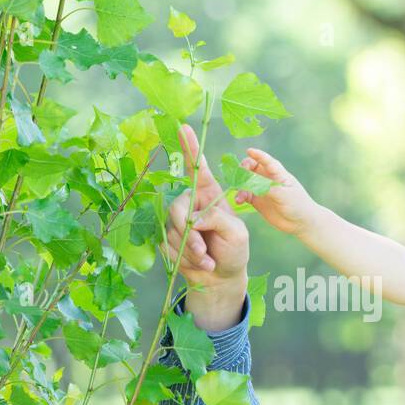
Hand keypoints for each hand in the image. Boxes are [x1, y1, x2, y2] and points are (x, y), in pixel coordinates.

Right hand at [164, 124, 249, 289]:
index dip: (191, 148)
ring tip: (208, 260)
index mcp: (210, 195)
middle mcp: (192, 204)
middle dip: (189, 233)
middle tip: (203, 250)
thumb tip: (193, 219)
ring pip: (173, 231)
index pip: (199, 168)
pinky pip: (168, 247)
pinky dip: (184, 260)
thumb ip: (217, 220)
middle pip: (177, 207)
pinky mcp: (169, 239)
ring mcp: (179, 222)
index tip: (184, 127)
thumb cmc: (234, 250)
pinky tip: (199, 264)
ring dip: (190, 251)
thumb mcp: (236, 233)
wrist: (222, 277)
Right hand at [235, 147, 318, 236]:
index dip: (258, 155)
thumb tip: (252, 184)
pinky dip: (240, 196)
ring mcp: (262, 190)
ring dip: (240, 186)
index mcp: (278, 174)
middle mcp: (268, 179)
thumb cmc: (298, 204)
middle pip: (252, 167)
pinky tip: (238, 201)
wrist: (301, 222)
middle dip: (243, 169)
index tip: (249, 150)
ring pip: (246, 182)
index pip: (267, 161)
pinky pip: (245, 194)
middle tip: (239, 177)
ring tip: (239, 197)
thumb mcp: (284, 195)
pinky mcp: (257, 201)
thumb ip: (268, 188)